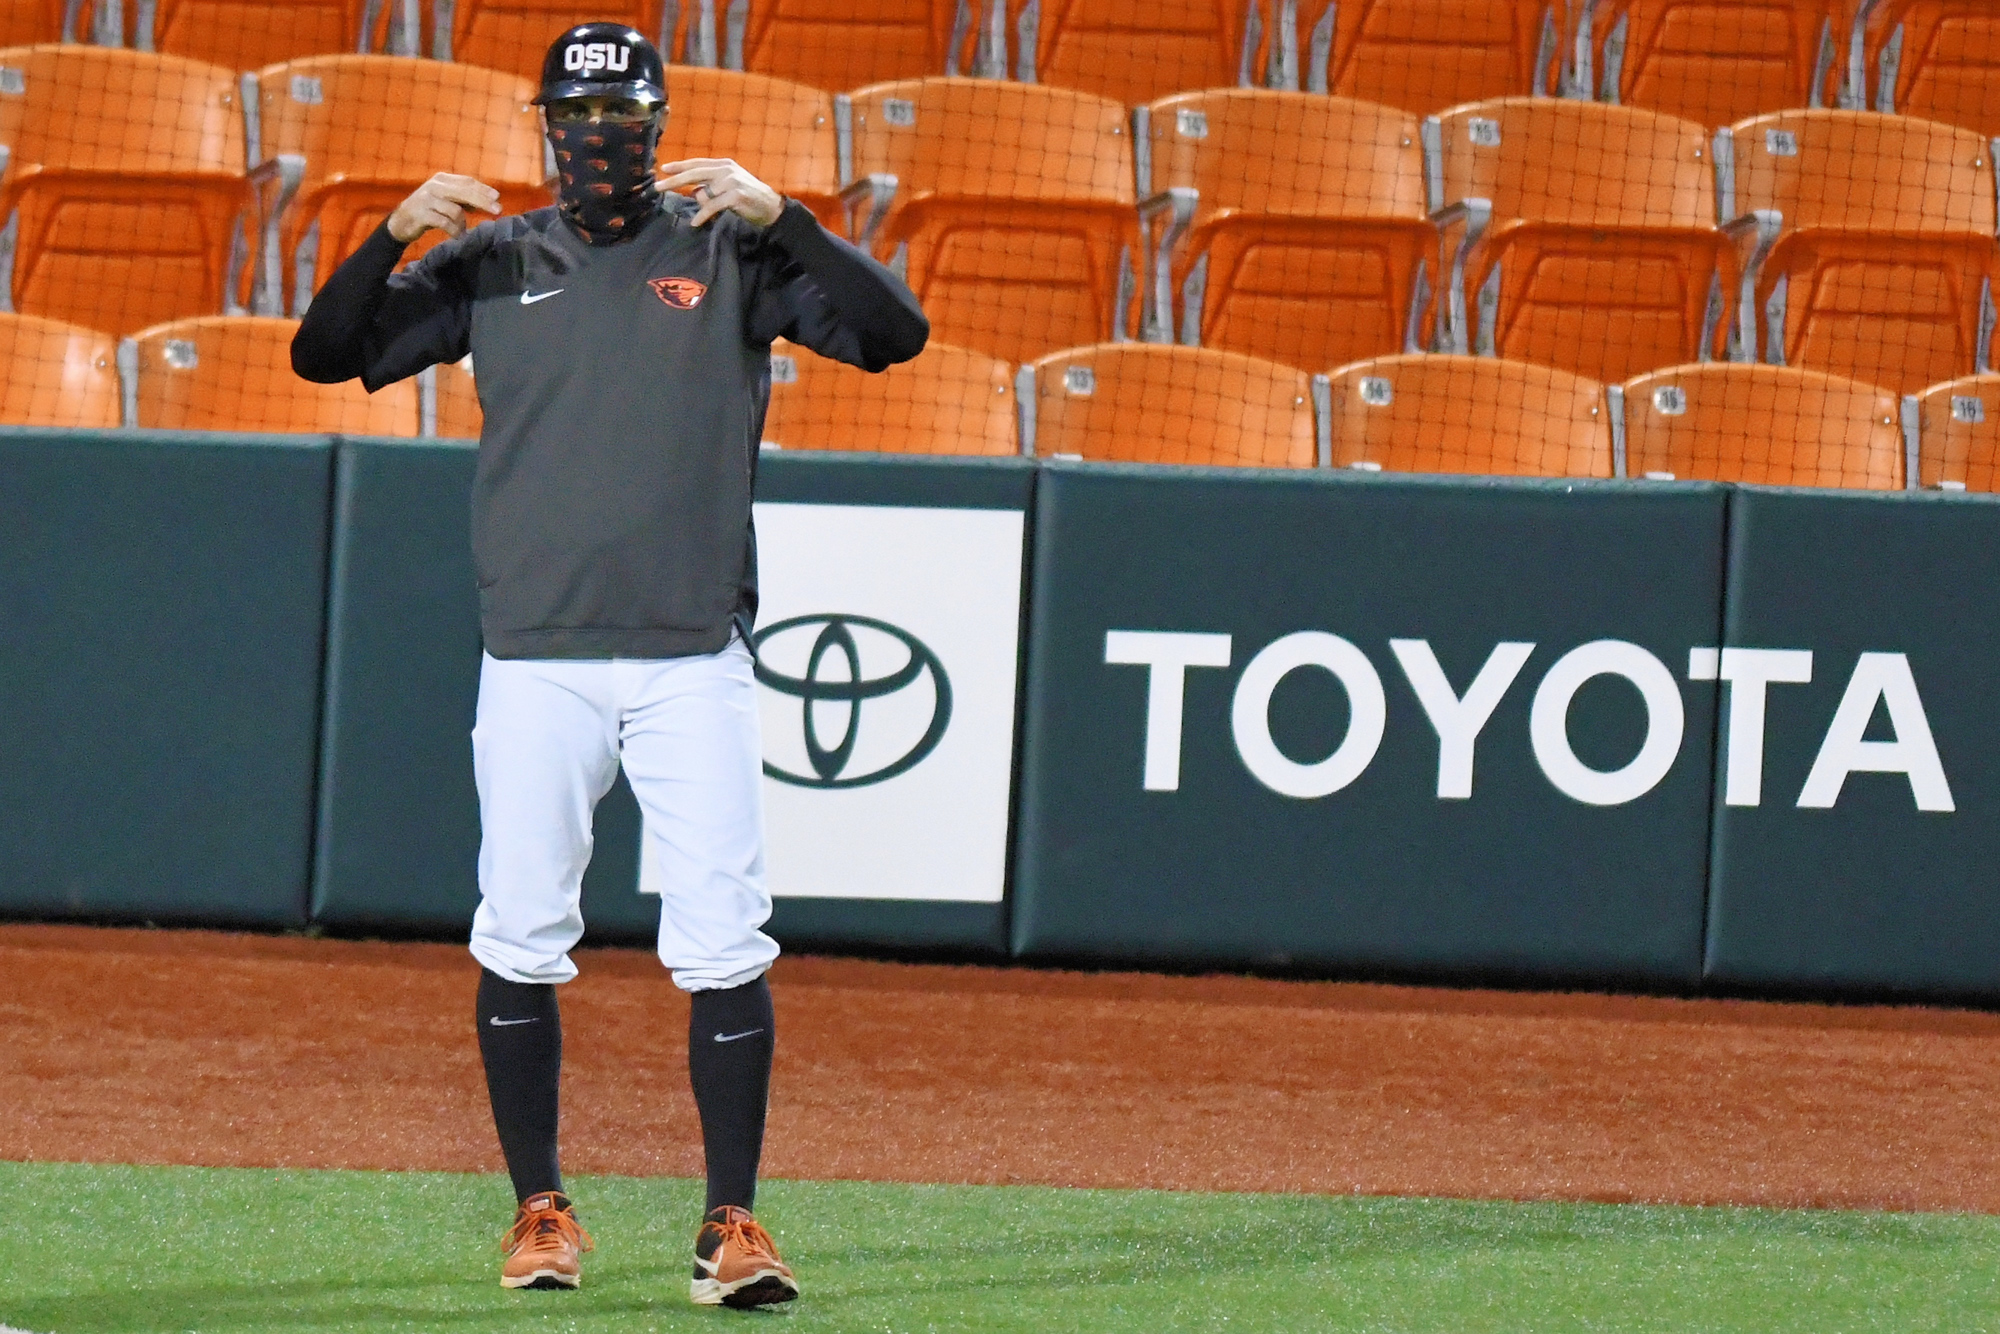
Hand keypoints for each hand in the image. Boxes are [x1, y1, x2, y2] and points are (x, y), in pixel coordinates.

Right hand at [387, 173, 501, 243]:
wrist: (401, 222)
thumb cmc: (429, 210)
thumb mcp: (446, 199)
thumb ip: (464, 198)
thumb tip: (490, 201)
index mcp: (442, 180)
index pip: (467, 182)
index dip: (483, 189)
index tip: (497, 197)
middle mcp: (434, 186)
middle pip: (464, 192)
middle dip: (483, 201)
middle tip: (498, 210)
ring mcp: (427, 200)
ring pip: (456, 210)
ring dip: (462, 223)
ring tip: (461, 230)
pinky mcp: (421, 215)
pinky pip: (445, 223)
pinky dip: (454, 231)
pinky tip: (457, 236)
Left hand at [657, 158, 782, 227]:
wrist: (771, 206)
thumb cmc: (748, 197)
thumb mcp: (728, 186)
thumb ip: (711, 185)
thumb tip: (693, 192)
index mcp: (723, 164)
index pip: (696, 163)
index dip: (679, 166)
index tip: (663, 169)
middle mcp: (726, 170)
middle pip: (693, 173)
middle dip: (674, 180)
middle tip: (658, 186)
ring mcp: (730, 182)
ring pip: (703, 193)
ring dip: (700, 206)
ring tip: (699, 217)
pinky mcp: (734, 196)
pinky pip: (711, 206)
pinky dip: (703, 215)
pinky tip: (696, 223)